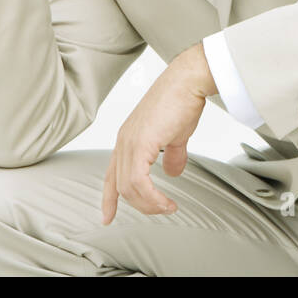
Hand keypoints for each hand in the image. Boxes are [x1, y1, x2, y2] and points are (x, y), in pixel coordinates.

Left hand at [100, 45, 215, 223]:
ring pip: (129, 187)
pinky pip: (139, 181)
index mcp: (128, 138)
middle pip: (121, 186)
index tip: (108, 217)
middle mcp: (124, 141)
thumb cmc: (183, 100)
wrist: (188, 81)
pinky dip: (152, 197)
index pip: (112, 175)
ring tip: (168, 207)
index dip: (109, 198)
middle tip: (163, 209)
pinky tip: (166, 201)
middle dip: (142, 205)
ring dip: (150, 203)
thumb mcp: (176, 134)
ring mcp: (129, 142)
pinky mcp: (140, 144)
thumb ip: (172, 154)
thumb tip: (173, 172)